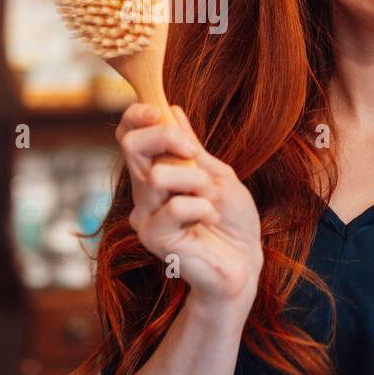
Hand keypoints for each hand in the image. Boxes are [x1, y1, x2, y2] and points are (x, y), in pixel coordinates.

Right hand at [116, 102, 262, 310]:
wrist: (244, 264)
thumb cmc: (232, 222)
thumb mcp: (217, 174)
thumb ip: (192, 148)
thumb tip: (172, 110)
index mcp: (155, 173)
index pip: (129, 137)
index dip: (135, 116)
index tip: (156, 111)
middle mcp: (143, 194)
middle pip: (132, 145)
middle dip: (166, 137)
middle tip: (193, 152)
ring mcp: (145, 217)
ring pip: (158, 176)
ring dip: (196, 181)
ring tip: (211, 201)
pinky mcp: (154, 238)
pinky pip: (175, 207)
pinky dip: (202, 208)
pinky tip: (210, 221)